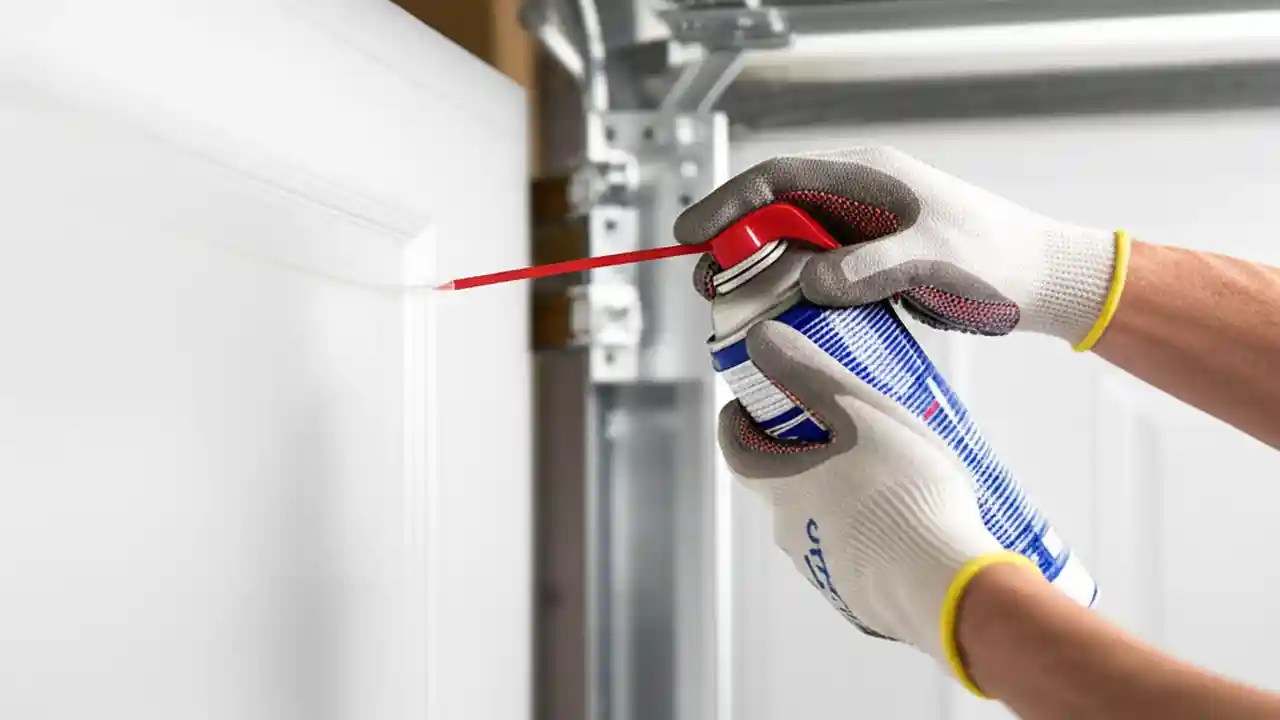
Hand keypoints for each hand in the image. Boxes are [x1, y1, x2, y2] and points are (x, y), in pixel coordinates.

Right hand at [676, 146, 1122, 347]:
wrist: (1039, 280)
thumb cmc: (996, 261)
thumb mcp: (935, 259)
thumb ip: (871, 267)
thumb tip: (811, 282)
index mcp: (867, 177)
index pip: (779, 179)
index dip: (729, 204)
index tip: (691, 235)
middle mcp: (857, 198)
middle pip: (775, 213)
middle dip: (732, 245)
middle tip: (704, 286)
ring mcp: (861, 230)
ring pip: (789, 246)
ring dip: (755, 273)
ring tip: (726, 306)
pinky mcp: (868, 262)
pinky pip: (813, 272)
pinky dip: (786, 293)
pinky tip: (772, 318)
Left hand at [720, 318, 1027, 671]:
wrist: (943, 586)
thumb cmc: (900, 490)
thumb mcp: (858, 412)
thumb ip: (809, 373)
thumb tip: (761, 339)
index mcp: (781, 486)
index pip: (735, 449)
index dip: (739, 420)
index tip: (755, 399)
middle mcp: (791, 532)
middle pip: (779, 481)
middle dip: (800, 450)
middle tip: (839, 423)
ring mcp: (825, 570)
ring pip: (819, 518)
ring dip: (838, 491)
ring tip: (887, 469)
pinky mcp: (860, 598)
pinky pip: (854, 553)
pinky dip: (867, 529)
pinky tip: (908, 517)